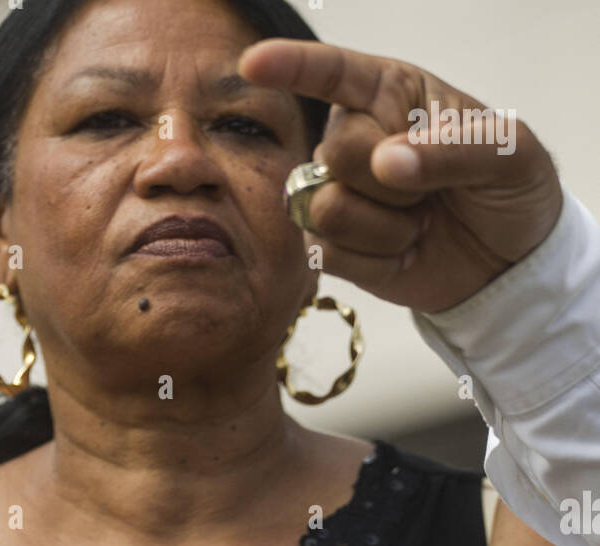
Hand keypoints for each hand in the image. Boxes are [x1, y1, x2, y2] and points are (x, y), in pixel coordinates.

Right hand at [237, 40, 563, 312]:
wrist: (508, 263)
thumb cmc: (508, 190)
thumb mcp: (508, 154)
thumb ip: (452, 149)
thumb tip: (386, 162)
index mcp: (394, 94)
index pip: (335, 73)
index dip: (292, 66)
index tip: (255, 63)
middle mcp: (356, 138)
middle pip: (336, 151)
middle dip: (390, 181)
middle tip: (429, 191)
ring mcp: (338, 193)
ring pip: (326, 207)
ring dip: (385, 225)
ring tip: (418, 221)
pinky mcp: (332, 246)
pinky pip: (328, 251)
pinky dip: (376, 259)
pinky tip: (404, 250)